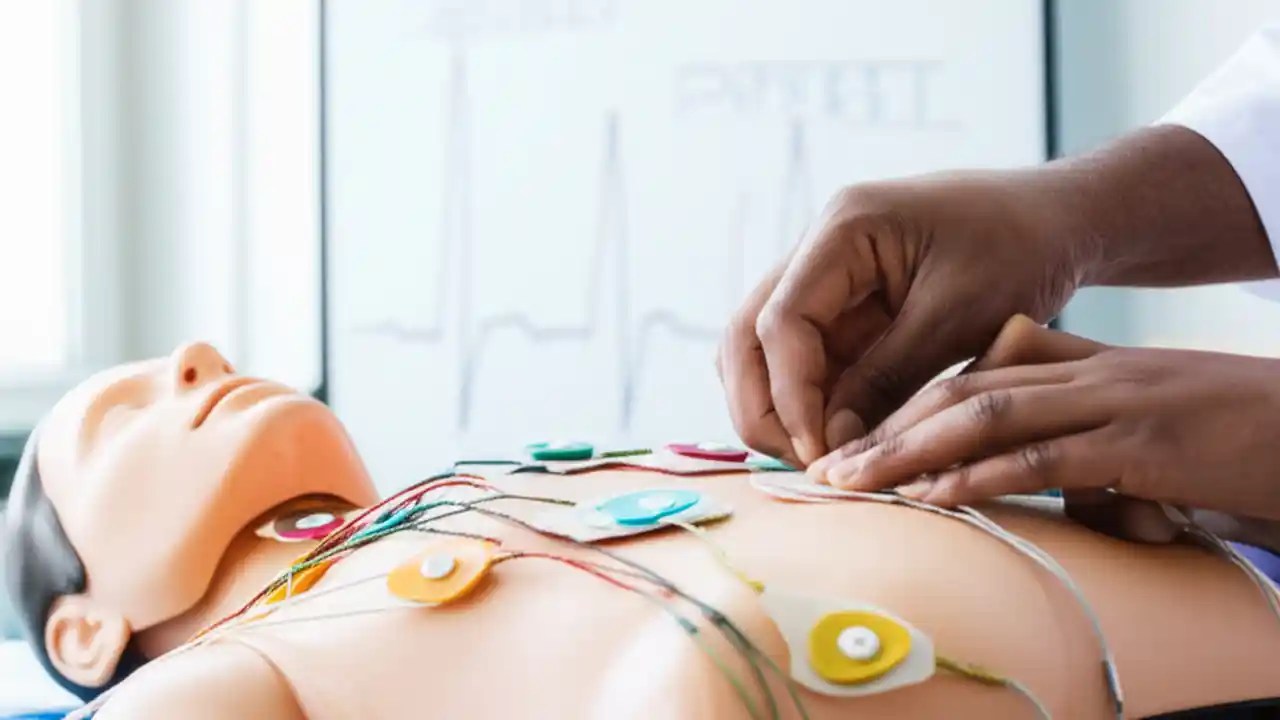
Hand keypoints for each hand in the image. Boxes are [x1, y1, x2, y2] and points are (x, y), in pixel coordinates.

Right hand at [717, 173, 1083, 465]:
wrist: (1059, 220)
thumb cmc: (1022, 249)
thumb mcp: (957, 318)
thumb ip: (886, 379)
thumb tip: (831, 448)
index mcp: (844, 228)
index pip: (780, 320)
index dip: (790, 394)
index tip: (819, 451)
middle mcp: (818, 248)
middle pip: (747, 335)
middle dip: (763, 406)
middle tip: (804, 464)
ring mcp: (825, 277)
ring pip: (764, 352)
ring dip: (779, 408)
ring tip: (821, 460)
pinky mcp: (843, 307)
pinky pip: (806, 361)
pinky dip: (812, 403)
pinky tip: (838, 442)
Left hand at [809, 316, 1279, 522]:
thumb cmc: (1231, 436)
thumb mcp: (1143, 427)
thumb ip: (1083, 440)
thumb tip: (1033, 478)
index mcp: (1080, 367)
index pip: (972, 379)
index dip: (906, 411)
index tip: (855, 445)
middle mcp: (1083, 374)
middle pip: (961, 392)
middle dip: (888, 430)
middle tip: (829, 466)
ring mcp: (1110, 401)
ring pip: (986, 416)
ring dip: (910, 452)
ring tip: (854, 481)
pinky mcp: (1139, 440)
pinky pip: (1043, 456)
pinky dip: (980, 476)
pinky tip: (933, 495)